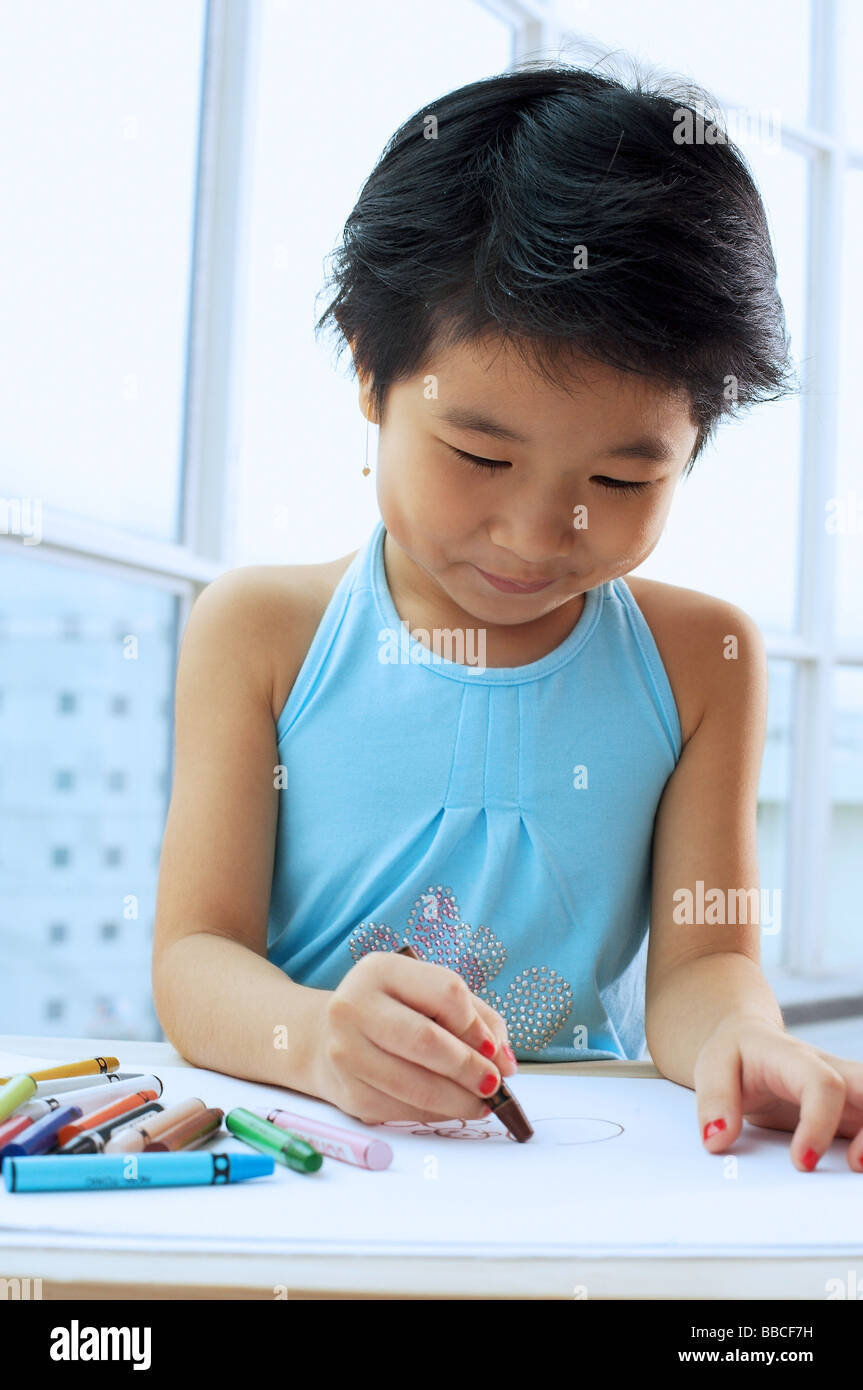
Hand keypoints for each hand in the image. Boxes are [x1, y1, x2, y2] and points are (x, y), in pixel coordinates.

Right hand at [311, 950, 517, 1125]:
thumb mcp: (429, 994)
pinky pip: (403, 1110)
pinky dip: (437, 1114)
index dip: (476, 1025)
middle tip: (495, 1083)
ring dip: (459, 1099)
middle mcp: (354, 1006)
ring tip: (482, 1102)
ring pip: (415, 1085)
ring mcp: (345, 1052)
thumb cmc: (395, 1011)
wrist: (329, 1037)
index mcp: (380, 970)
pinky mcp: (348, 1093)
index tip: (493, 1048)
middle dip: (469, 1068)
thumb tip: (506, 1062)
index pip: (445, 993)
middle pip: (426, 1041)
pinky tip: (452, 1108)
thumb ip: (476, 1018)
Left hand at [694, 1016, 862, 1170]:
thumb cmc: (736, 1053)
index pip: (822, 1084)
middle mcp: (830, 1071)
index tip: (802, 1162)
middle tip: (854, 1166)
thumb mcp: (712, 1066)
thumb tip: (717, 1140)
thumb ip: (715, 1100)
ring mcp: (845, 1092)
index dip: (819, 1122)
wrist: (750, 1040)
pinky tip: (852, 1172)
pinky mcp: (850, 1113)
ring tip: (855, 1169)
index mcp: (794, 1057)